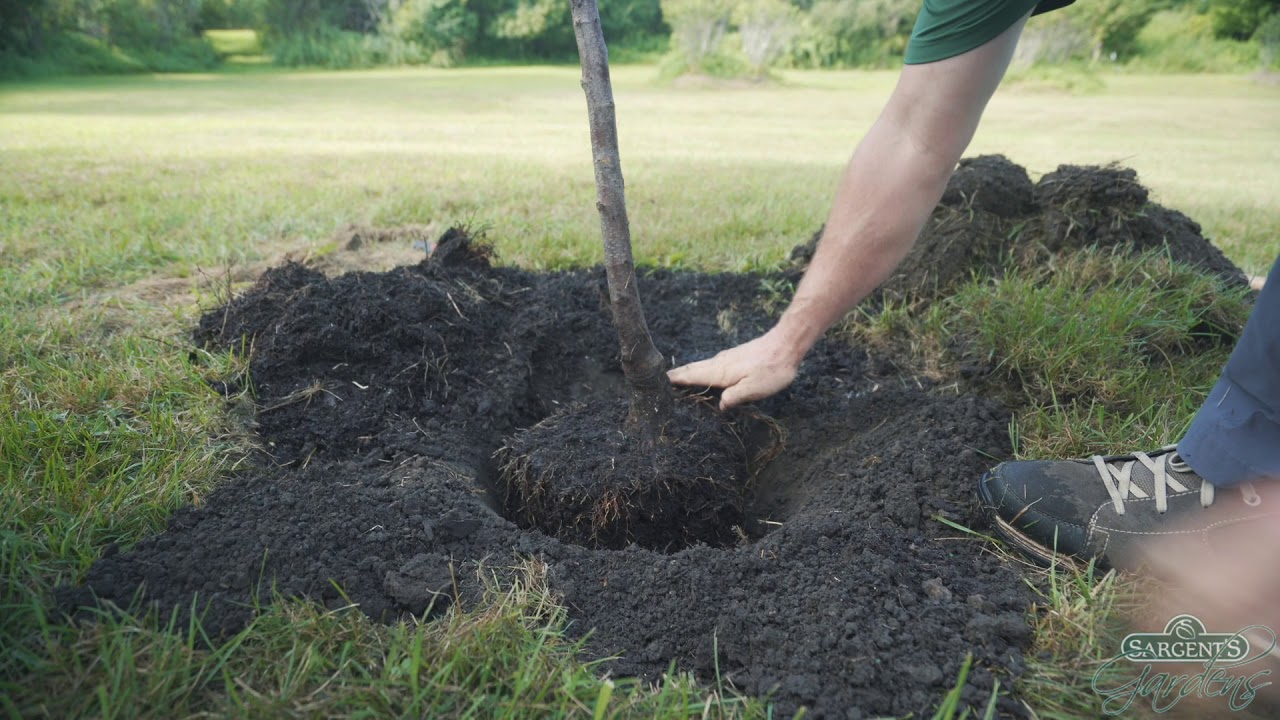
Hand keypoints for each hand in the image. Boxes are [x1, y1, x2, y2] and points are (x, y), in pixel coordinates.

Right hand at [667, 331, 800, 410]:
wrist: (786, 345)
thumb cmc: (771, 370)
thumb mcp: (753, 389)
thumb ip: (733, 398)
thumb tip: (718, 406)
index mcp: (719, 372)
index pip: (690, 375)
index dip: (673, 380)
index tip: (656, 384)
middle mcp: (718, 363)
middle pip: (691, 369)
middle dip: (675, 376)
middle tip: (658, 383)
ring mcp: (726, 358)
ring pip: (699, 366)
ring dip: (685, 373)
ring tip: (673, 381)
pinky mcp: (734, 357)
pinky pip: (709, 365)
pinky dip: (698, 370)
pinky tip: (701, 375)